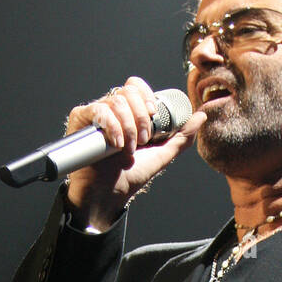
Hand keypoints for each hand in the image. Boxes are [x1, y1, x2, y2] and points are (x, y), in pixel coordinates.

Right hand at [63, 77, 205, 228]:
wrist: (108, 194)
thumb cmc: (130, 176)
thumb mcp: (162, 155)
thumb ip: (182, 137)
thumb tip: (200, 116)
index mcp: (128, 113)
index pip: (136, 87)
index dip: (147, 97)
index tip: (154, 115)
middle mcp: (112, 110)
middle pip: (128, 91)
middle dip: (141, 116)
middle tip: (143, 139)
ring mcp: (96, 114)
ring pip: (116, 101)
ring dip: (129, 126)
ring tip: (128, 148)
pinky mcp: (81, 120)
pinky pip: (98, 109)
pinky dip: (112, 124)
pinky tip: (117, 142)